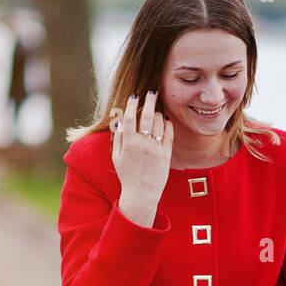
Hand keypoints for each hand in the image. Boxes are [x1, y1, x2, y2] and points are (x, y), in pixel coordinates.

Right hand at [110, 90, 173, 227]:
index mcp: (129, 143)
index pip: (129, 118)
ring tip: (156, 110)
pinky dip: (167, 124)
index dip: (131, 104)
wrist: (142, 194)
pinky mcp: (166, 154)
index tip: (134, 96)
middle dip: (150, 101)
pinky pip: (168, 134)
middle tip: (152, 91)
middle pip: (147, 116)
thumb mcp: (117, 157)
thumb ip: (118, 138)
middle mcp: (143, 144)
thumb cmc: (127, 175)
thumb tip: (119, 121)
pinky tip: (165, 120)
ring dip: (158, 113)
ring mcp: (156, 149)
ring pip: (159, 123)